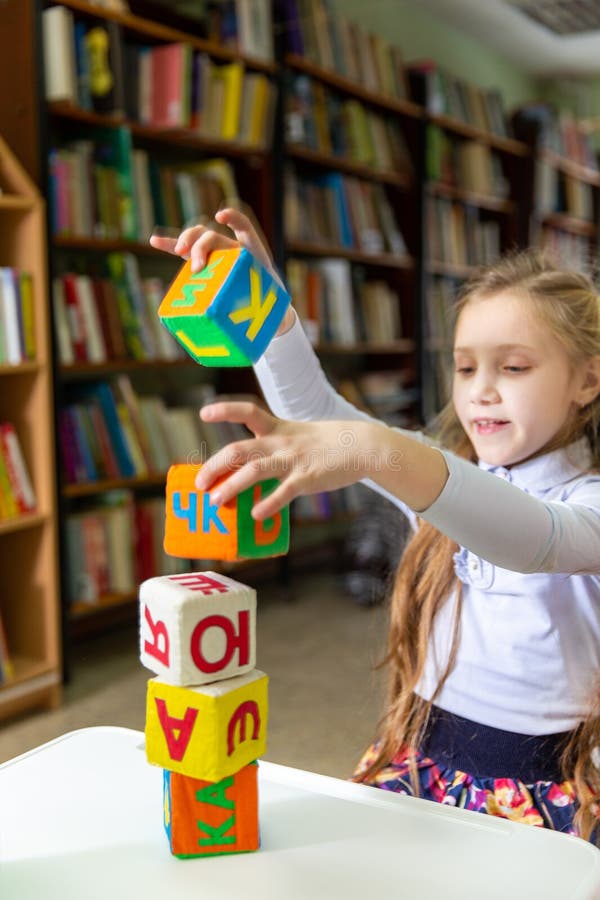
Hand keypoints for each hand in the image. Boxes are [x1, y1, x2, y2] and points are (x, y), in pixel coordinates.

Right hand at [149, 207, 295, 335]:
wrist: (265, 306)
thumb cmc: (270, 306)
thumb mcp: (273, 307)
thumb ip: (269, 310)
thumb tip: (273, 324)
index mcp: (252, 254)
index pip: (243, 228)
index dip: (233, 219)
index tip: (220, 216)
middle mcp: (232, 251)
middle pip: (212, 237)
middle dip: (201, 247)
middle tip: (197, 268)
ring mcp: (218, 255)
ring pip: (197, 240)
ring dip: (185, 243)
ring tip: (179, 252)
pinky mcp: (206, 264)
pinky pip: (186, 253)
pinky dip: (171, 245)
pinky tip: (154, 241)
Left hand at [195, 400, 379, 519]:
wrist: (361, 446)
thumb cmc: (326, 445)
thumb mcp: (297, 437)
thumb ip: (275, 449)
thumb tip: (251, 471)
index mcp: (277, 428)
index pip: (247, 411)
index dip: (224, 410)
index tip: (203, 413)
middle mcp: (280, 442)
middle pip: (239, 449)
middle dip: (215, 466)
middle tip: (200, 483)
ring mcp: (292, 460)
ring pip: (254, 471)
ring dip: (231, 486)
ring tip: (216, 502)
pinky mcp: (307, 478)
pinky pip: (283, 491)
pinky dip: (268, 504)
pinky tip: (255, 514)